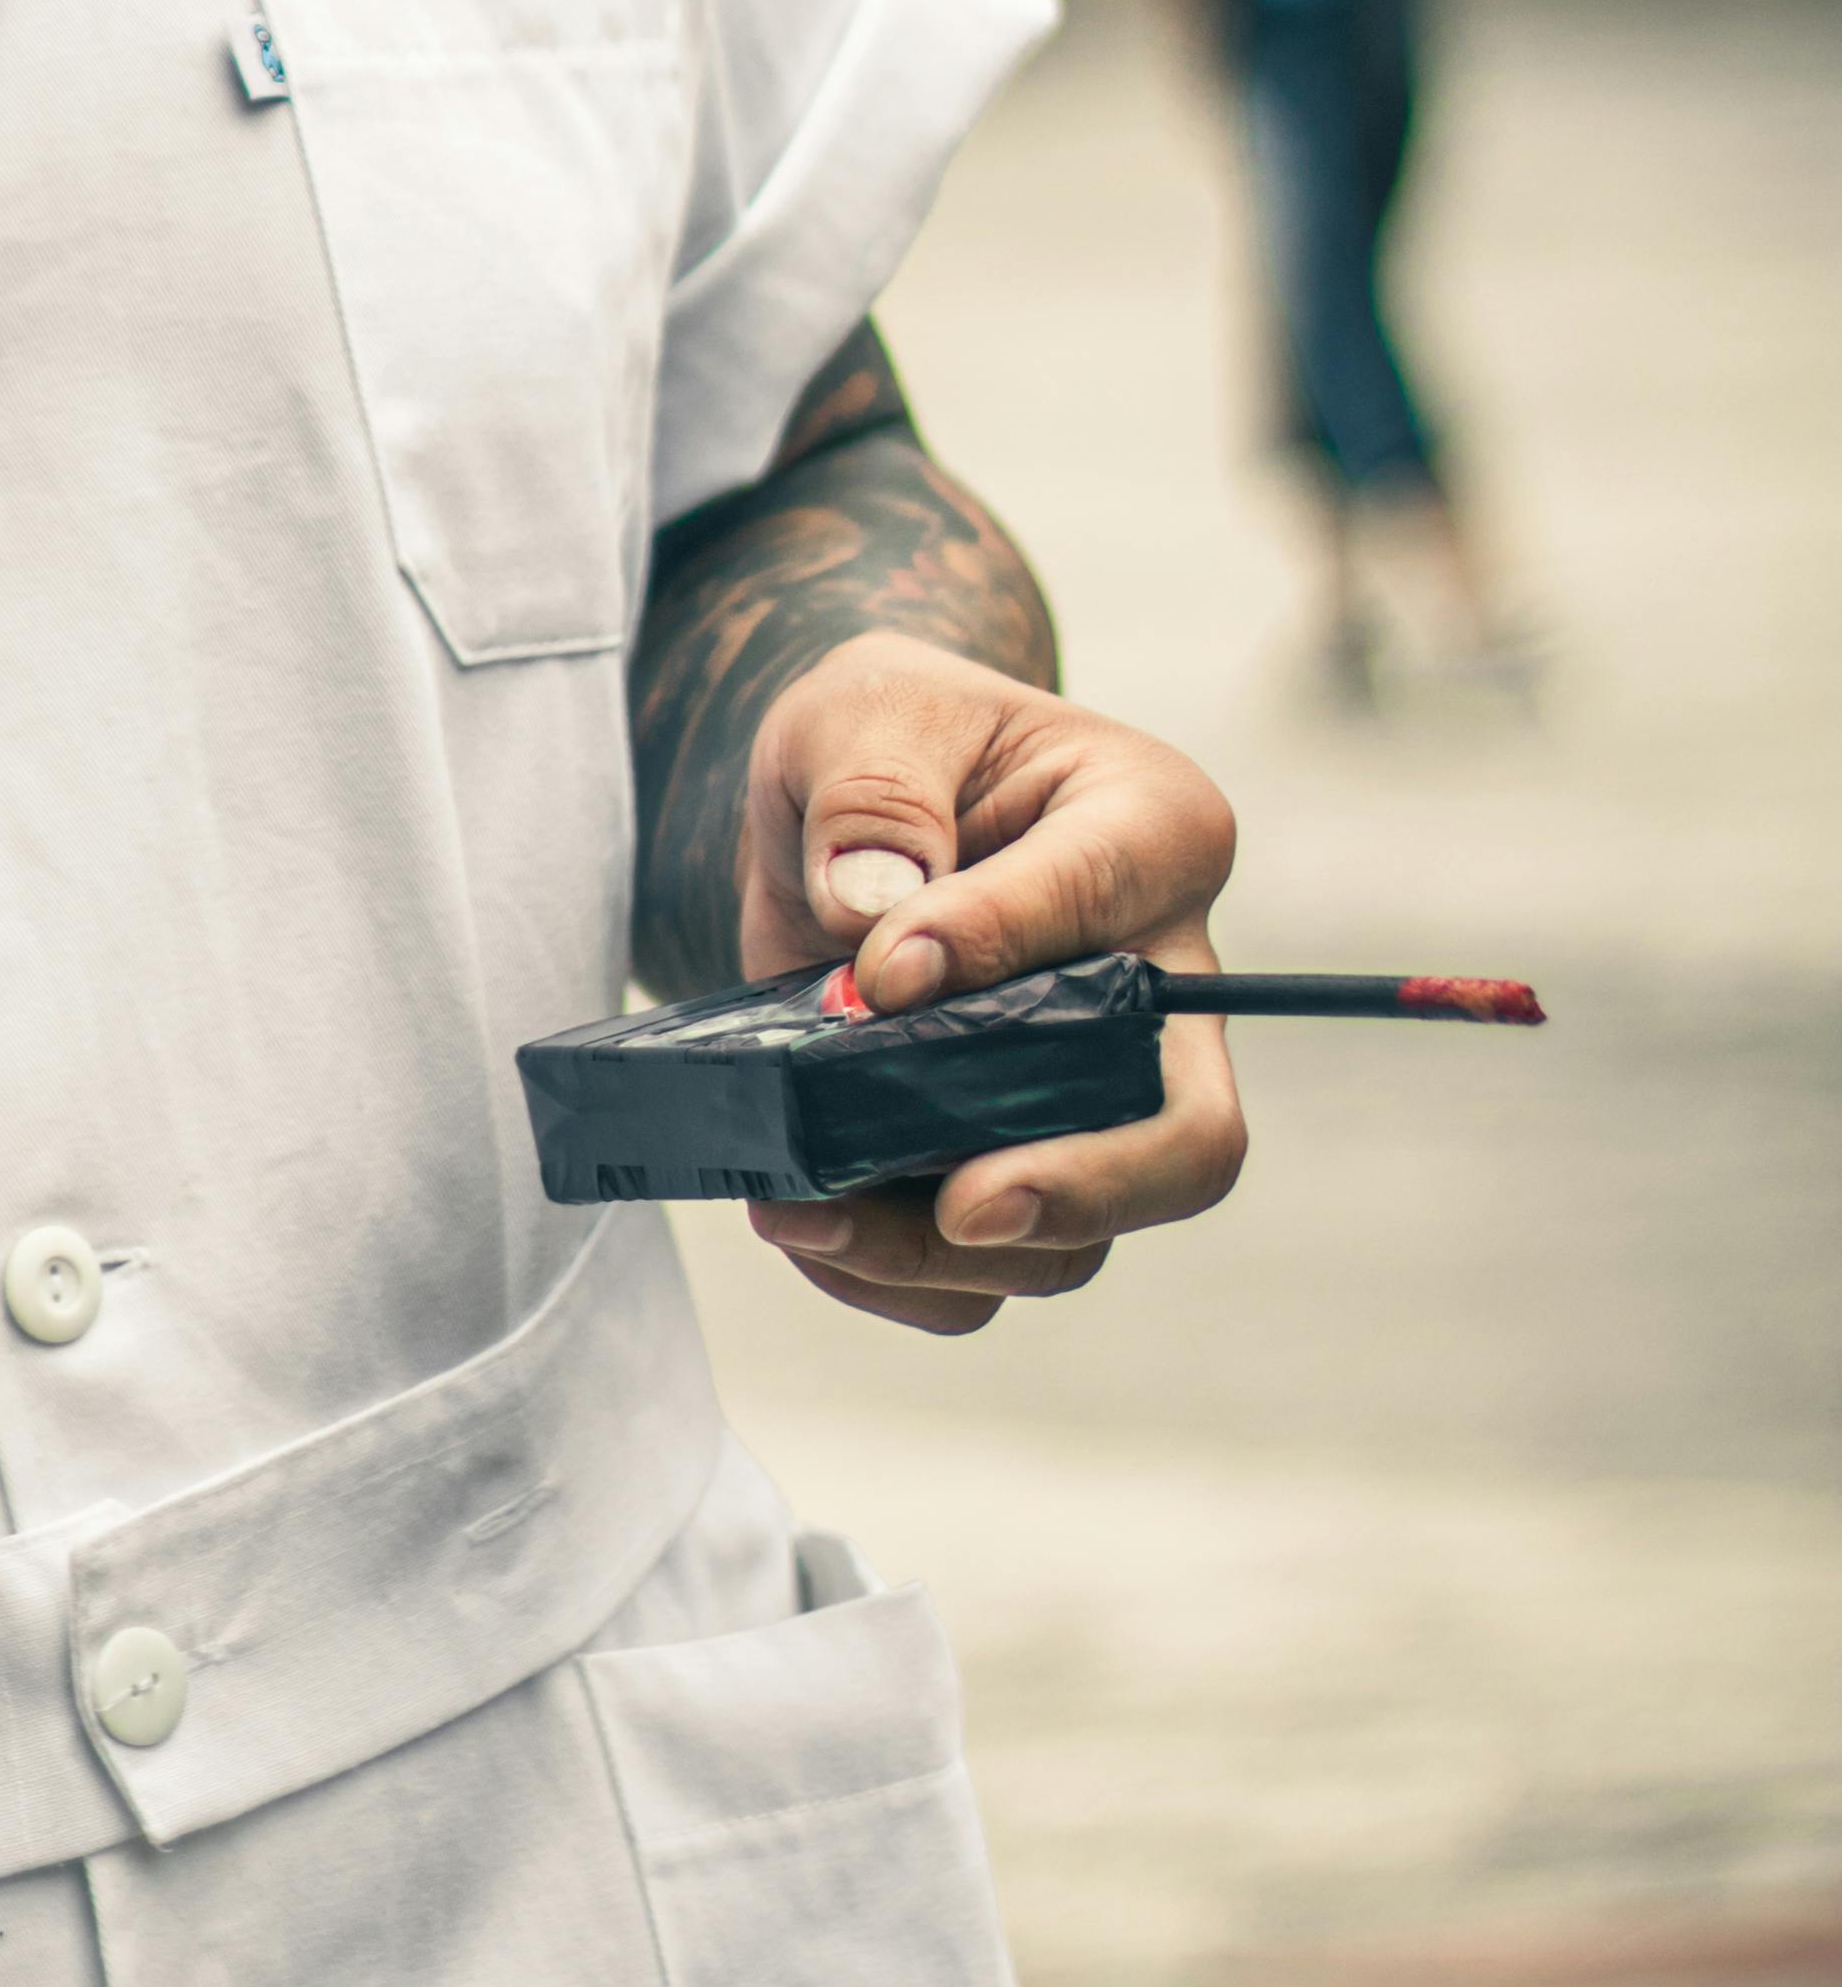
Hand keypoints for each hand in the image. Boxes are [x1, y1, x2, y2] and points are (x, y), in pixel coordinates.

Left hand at [731, 626, 1244, 1338]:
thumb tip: (875, 911)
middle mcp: (1160, 983)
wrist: (841, 805)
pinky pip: (988, 1270)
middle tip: (962, 1206)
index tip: (878, 972)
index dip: (1000, 943)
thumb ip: (874, 792)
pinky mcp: (1016, 1158)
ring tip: (799, 1211)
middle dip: (1079, 1188)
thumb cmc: (882, 741)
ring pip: (1079, 1234)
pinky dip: (895, 1275)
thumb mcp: (864, 711)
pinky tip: (808, 1229)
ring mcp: (1095, 1094)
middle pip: (1187, 1136)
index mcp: (1156, 830)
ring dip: (938, 1252)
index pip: (1111, 901)